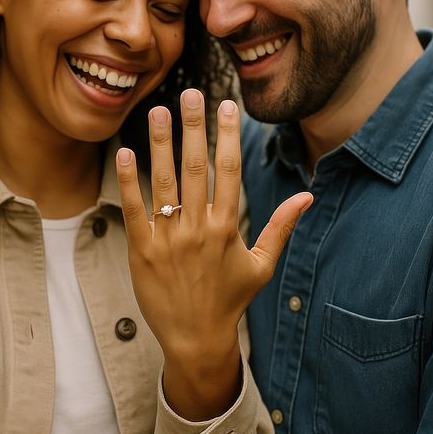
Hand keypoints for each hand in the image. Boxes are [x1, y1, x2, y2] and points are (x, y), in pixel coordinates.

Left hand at [116, 89, 311, 419]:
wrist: (196, 339)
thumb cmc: (230, 300)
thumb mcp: (261, 265)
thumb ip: (280, 226)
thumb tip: (307, 196)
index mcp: (228, 228)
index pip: (229, 171)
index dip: (228, 135)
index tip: (227, 105)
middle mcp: (199, 229)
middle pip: (196, 168)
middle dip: (194, 127)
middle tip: (191, 93)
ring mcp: (169, 239)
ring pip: (165, 182)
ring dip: (161, 144)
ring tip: (157, 110)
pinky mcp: (142, 251)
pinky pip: (135, 210)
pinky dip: (130, 181)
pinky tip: (125, 152)